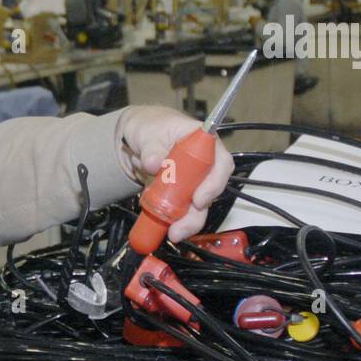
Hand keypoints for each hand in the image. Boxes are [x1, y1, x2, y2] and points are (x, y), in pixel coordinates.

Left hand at [115, 105, 234, 243]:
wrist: (140, 136)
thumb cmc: (152, 127)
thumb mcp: (148, 133)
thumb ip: (151, 147)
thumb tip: (154, 163)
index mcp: (204, 142)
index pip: (221, 163)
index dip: (214, 184)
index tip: (199, 200)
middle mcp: (204, 164)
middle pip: (211, 190)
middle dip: (198, 212)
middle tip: (182, 226)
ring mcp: (194, 180)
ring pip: (199, 206)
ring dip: (188, 222)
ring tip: (173, 233)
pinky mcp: (182, 193)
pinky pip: (184, 210)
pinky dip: (175, 220)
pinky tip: (166, 228)